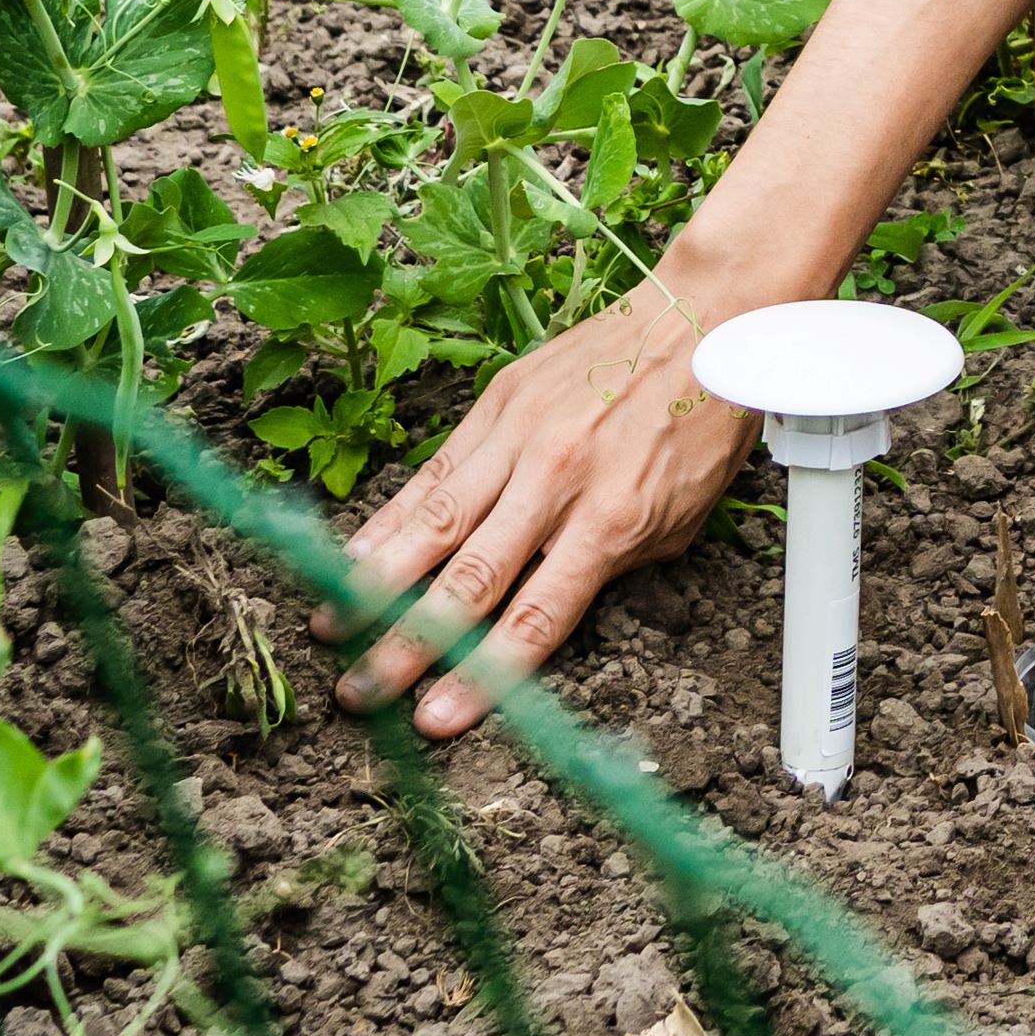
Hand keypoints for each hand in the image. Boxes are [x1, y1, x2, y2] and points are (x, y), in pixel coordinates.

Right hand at [324, 267, 754, 736]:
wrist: (703, 316)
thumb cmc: (701, 422)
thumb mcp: (683, 515)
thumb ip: (614, 567)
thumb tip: (548, 612)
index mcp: (612, 519)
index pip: (534, 617)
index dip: (479, 676)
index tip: (434, 719)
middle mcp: (559, 480)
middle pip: (468, 581)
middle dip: (406, 646)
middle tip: (359, 693)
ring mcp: (523, 437)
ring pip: (435, 524)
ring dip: (374, 585)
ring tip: (331, 630)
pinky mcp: (499, 401)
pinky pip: (436, 470)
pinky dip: (391, 517)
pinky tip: (352, 554)